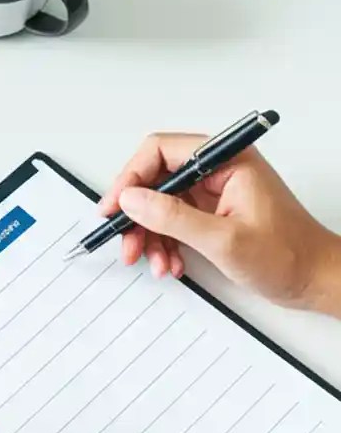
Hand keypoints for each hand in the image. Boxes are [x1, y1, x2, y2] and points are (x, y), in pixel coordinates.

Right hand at [100, 133, 340, 315]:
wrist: (316, 281)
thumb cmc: (289, 256)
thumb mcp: (224, 240)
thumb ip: (173, 217)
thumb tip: (131, 199)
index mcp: (227, 160)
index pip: (161, 151)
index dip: (131, 177)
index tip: (115, 206)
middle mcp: (218, 169)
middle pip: (155, 179)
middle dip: (137, 215)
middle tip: (126, 240)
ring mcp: (214, 191)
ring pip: (160, 203)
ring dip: (149, 235)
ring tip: (153, 261)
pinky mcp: (211, 211)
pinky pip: (173, 221)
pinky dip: (165, 243)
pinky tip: (170, 262)